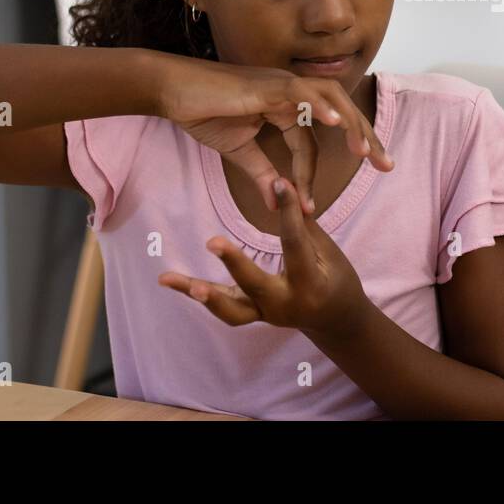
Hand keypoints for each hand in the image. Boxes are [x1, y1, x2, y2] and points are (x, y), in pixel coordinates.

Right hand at [153, 54, 391, 210]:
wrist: (173, 92)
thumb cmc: (204, 113)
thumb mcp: (240, 152)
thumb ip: (264, 175)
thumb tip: (281, 206)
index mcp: (286, 109)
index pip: (314, 142)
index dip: (314, 176)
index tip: (314, 209)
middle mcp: (292, 93)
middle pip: (340, 113)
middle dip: (365, 138)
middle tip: (386, 165)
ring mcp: (282, 85)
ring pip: (331, 99)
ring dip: (352, 124)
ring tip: (366, 151)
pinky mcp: (268, 84)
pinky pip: (302, 93)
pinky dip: (321, 106)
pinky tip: (337, 123)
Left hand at [158, 182, 369, 341]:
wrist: (335, 321)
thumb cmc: (336, 279)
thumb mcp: (329, 253)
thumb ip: (304, 227)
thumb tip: (285, 189)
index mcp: (310, 285)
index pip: (294, 244)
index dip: (287, 211)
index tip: (279, 182)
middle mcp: (285, 305)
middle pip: (255, 284)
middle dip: (233, 264)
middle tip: (212, 242)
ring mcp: (266, 315)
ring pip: (230, 309)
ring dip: (201, 293)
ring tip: (170, 278)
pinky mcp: (252, 315)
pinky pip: (222, 306)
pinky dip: (193, 291)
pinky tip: (167, 278)